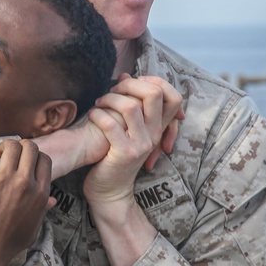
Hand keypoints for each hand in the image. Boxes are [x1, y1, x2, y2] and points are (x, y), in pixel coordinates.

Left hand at [0, 140, 51, 265]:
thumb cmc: (7, 245)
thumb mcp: (32, 229)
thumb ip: (42, 210)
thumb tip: (52, 200)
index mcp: (40, 195)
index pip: (45, 160)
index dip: (34, 157)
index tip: (24, 163)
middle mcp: (25, 184)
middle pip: (30, 147)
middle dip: (20, 147)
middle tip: (9, 156)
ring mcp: (4, 181)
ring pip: (10, 146)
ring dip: (3, 148)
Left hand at [83, 75, 183, 204]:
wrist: (110, 190)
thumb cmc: (114, 154)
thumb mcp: (127, 128)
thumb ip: (129, 103)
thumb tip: (124, 74)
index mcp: (159, 127)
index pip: (173, 96)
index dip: (154, 82)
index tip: (131, 85)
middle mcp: (155, 134)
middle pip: (155, 93)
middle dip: (129, 84)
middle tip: (112, 91)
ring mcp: (142, 144)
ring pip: (130, 106)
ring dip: (109, 99)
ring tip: (99, 103)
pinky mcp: (125, 153)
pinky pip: (111, 125)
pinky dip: (98, 115)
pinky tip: (92, 116)